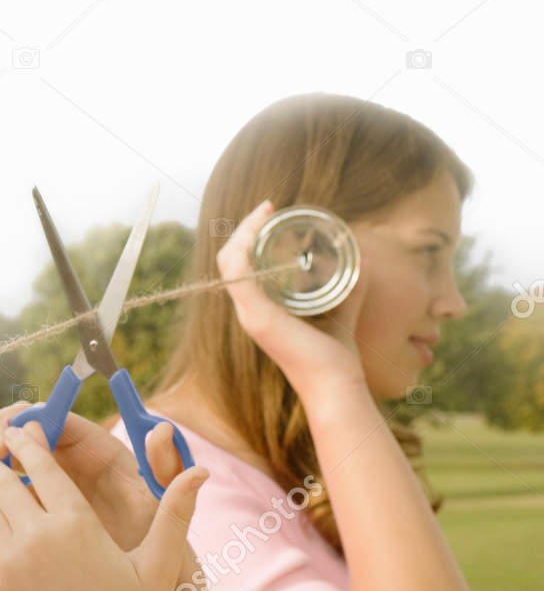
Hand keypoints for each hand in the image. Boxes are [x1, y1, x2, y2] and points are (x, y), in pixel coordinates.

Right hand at [218, 200, 368, 400]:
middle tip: (269, 208)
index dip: (248, 235)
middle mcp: (248, 310)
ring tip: (265, 213)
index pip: (239, 264)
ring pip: (230, 261)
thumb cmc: (336, 352)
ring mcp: (250, 314)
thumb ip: (348, 281)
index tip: (271, 212)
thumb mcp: (340, 304)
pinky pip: (238, 275)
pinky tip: (256, 232)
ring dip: (243, 233)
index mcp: (259, 307)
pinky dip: (243, 250)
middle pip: (229, 258)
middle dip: (244, 227)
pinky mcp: (257, 317)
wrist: (336, 382)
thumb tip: (361, 253)